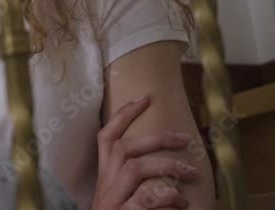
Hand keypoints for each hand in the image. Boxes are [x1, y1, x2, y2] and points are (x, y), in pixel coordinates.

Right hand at [92, 95, 199, 209]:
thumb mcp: (116, 198)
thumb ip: (128, 181)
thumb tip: (161, 161)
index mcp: (104, 177)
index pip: (106, 138)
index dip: (124, 115)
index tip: (145, 98)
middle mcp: (105, 185)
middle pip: (124, 149)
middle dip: (156, 138)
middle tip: (186, 139)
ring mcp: (112, 202)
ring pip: (135, 169)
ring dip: (166, 166)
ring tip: (192, 173)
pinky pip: (146, 201)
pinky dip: (167, 197)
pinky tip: (182, 203)